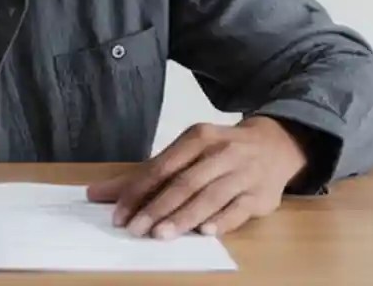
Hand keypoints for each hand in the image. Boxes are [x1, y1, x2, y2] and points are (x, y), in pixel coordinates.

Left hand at [86, 118, 308, 238]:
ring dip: (185, 217)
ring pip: (210, 197)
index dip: (139, 192)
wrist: (276, 144)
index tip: (119, 215)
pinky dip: (221, 221)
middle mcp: (222, 152)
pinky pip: (238, 209)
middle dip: (158, 208)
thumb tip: (96, 193)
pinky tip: (204, 232)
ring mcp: (243, 173)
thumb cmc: (220, 151)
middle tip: (136, 230)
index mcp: (198, 137)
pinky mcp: (261, 195)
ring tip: (161, 235)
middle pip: (185, 183)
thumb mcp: (186, 152)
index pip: (162, 167)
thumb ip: (145, 174)